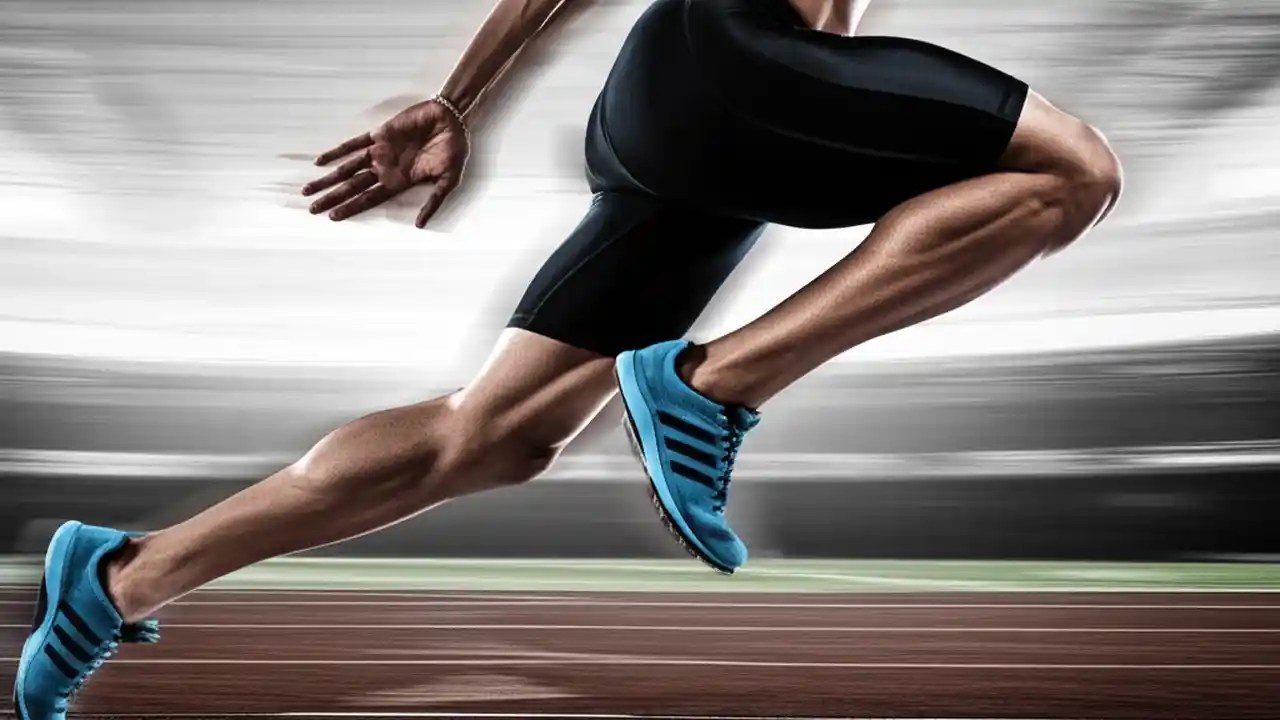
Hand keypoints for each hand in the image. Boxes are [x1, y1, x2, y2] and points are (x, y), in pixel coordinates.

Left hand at [302, 98, 469, 227]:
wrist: (452, 119)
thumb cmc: (454, 150)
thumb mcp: (449, 180)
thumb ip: (434, 201)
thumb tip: (420, 225)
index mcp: (400, 183)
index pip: (369, 200)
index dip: (350, 208)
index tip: (332, 218)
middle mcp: (385, 170)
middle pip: (352, 188)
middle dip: (332, 198)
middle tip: (311, 209)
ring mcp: (380, 152)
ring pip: (347, 169)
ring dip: (328, 179)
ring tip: (308, 189)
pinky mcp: (379, 134)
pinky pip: (353, 144)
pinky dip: (337, 152)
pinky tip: (320, 160)